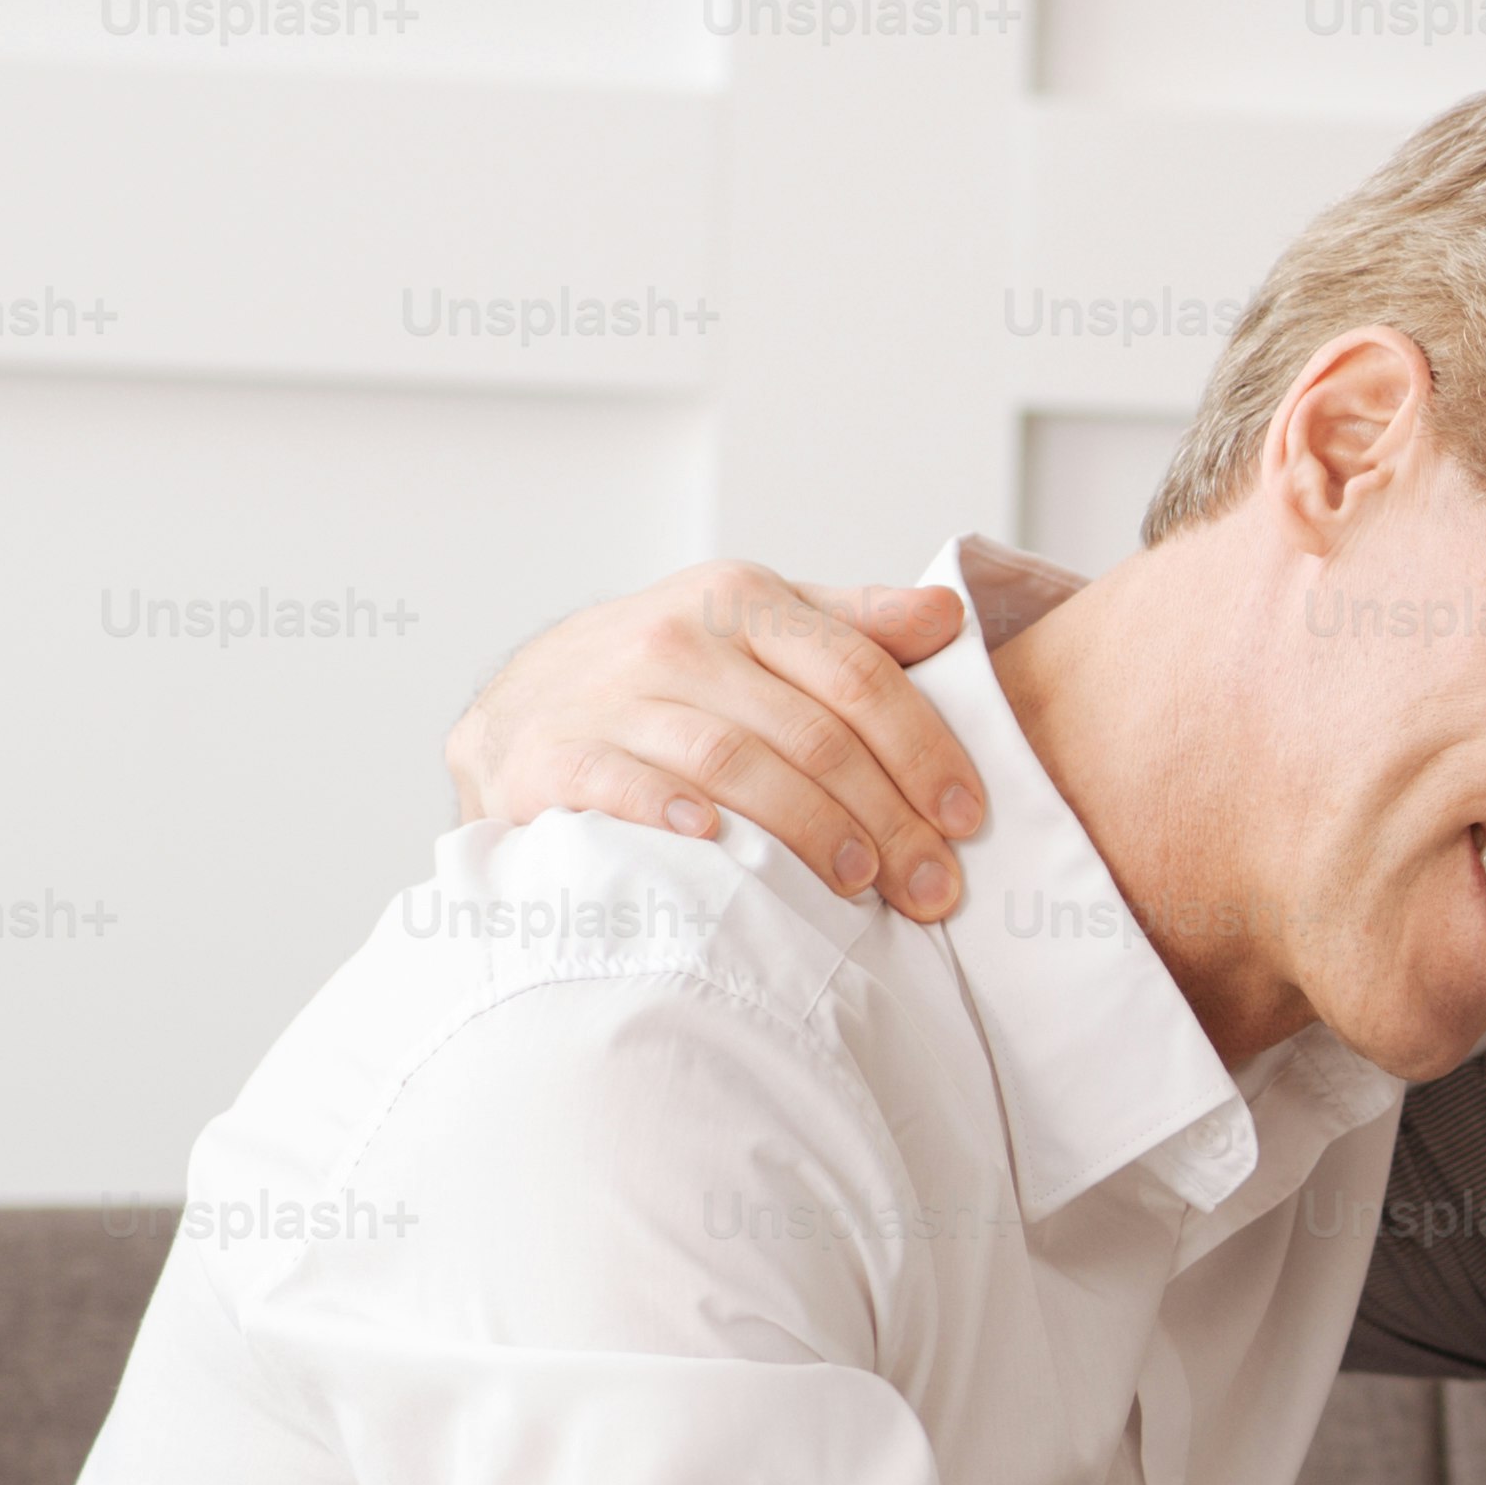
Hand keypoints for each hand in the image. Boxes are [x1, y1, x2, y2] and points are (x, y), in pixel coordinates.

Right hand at [443, 562, 988, 918]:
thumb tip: (948, 617)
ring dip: (808, 828)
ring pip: (733, 760)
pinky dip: (674, 812)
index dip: (924, 750)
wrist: (519, 702)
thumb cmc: (666, 673)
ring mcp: (610, 693)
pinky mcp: (550, 753)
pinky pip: (622, 783)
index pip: (859, 676)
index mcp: (742, 600)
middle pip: (810, 733)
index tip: (966, 818)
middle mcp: (677, 636)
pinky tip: (720, 845)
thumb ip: (852, 624)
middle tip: (931, 885)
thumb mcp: (755, 625)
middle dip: (886, 817)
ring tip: (860, 885)